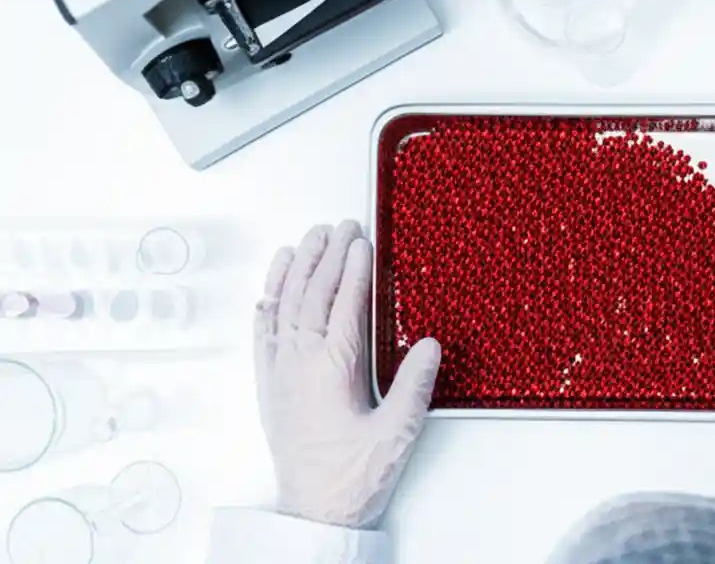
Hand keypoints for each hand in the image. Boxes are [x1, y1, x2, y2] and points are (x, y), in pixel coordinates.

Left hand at [254, 221, 441, 528]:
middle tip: (338, 227)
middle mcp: (299, 364)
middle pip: (312, 294)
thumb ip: (414, 385)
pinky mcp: (269, 388)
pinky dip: (266, 306)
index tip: (362, 240)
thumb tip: (428, 345)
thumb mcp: (397, 433)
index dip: (354, 267)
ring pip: (285, 307)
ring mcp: (280, 374)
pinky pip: (263, 335)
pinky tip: (269, 289)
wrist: (316, 512)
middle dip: (327, 255)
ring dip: (296, 270)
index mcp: (331, 369)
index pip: (345, 303)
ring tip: (305, 240)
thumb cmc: (352, 479)